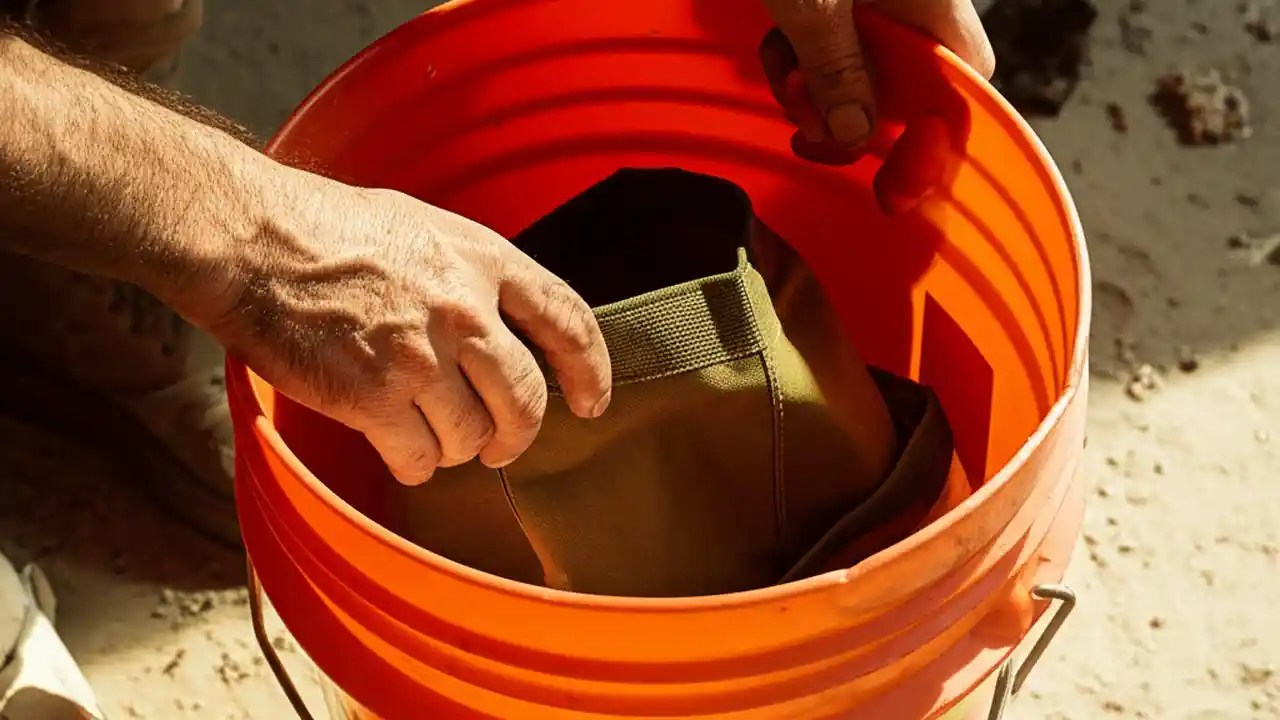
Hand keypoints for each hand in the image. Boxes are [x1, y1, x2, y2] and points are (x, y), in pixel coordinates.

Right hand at [196, 168, 611, 485]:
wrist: (251, 240)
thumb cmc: (326, 227)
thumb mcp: (423, 227)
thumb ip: (470, 275)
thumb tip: (501, 327)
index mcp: (483, 260)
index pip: (567, 321)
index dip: (591, 370)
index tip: (593, 401)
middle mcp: (465, 311)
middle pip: (527, 400)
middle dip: (519, 434)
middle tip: (502, 445)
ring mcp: (421, 358)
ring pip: (471, 438)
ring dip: (453, 447)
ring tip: (424, 430)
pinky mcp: (374, 399)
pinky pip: (418, 458)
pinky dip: (411, 463)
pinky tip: (395, 446)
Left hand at [758, 0, 994, 147]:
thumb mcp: (814, 4)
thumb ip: (836, 69)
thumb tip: (855, 137)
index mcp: (934, 3)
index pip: (962, 88)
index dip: (931, 142)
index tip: (891, 187)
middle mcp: (913, 6)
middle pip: (900, 90)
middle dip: (847, 118)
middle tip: (806, 134)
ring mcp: (872, 3)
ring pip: (854, 73)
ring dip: (812, 90)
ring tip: (782, 69)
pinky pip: (827, 47)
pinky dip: (798, 57)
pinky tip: (774, 45)